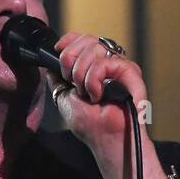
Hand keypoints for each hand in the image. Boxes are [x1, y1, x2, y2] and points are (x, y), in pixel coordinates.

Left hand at [47, 31, 148, 145]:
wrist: (105, 139)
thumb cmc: (90, 124)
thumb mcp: (64, 96)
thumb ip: (57, 78)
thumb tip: (49, 62)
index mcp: (94, 66)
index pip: (82, 39)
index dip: (69, 41)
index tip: (58, 51)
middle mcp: (108, 63)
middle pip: (87, 40)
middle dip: (71, 60)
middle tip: (73, 82)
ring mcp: (120, 66)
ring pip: (95, 48)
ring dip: (82, 74)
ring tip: (88, 93)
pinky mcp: (130, 72)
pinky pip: (105, 62)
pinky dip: (94, 80)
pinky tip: (97, 95)